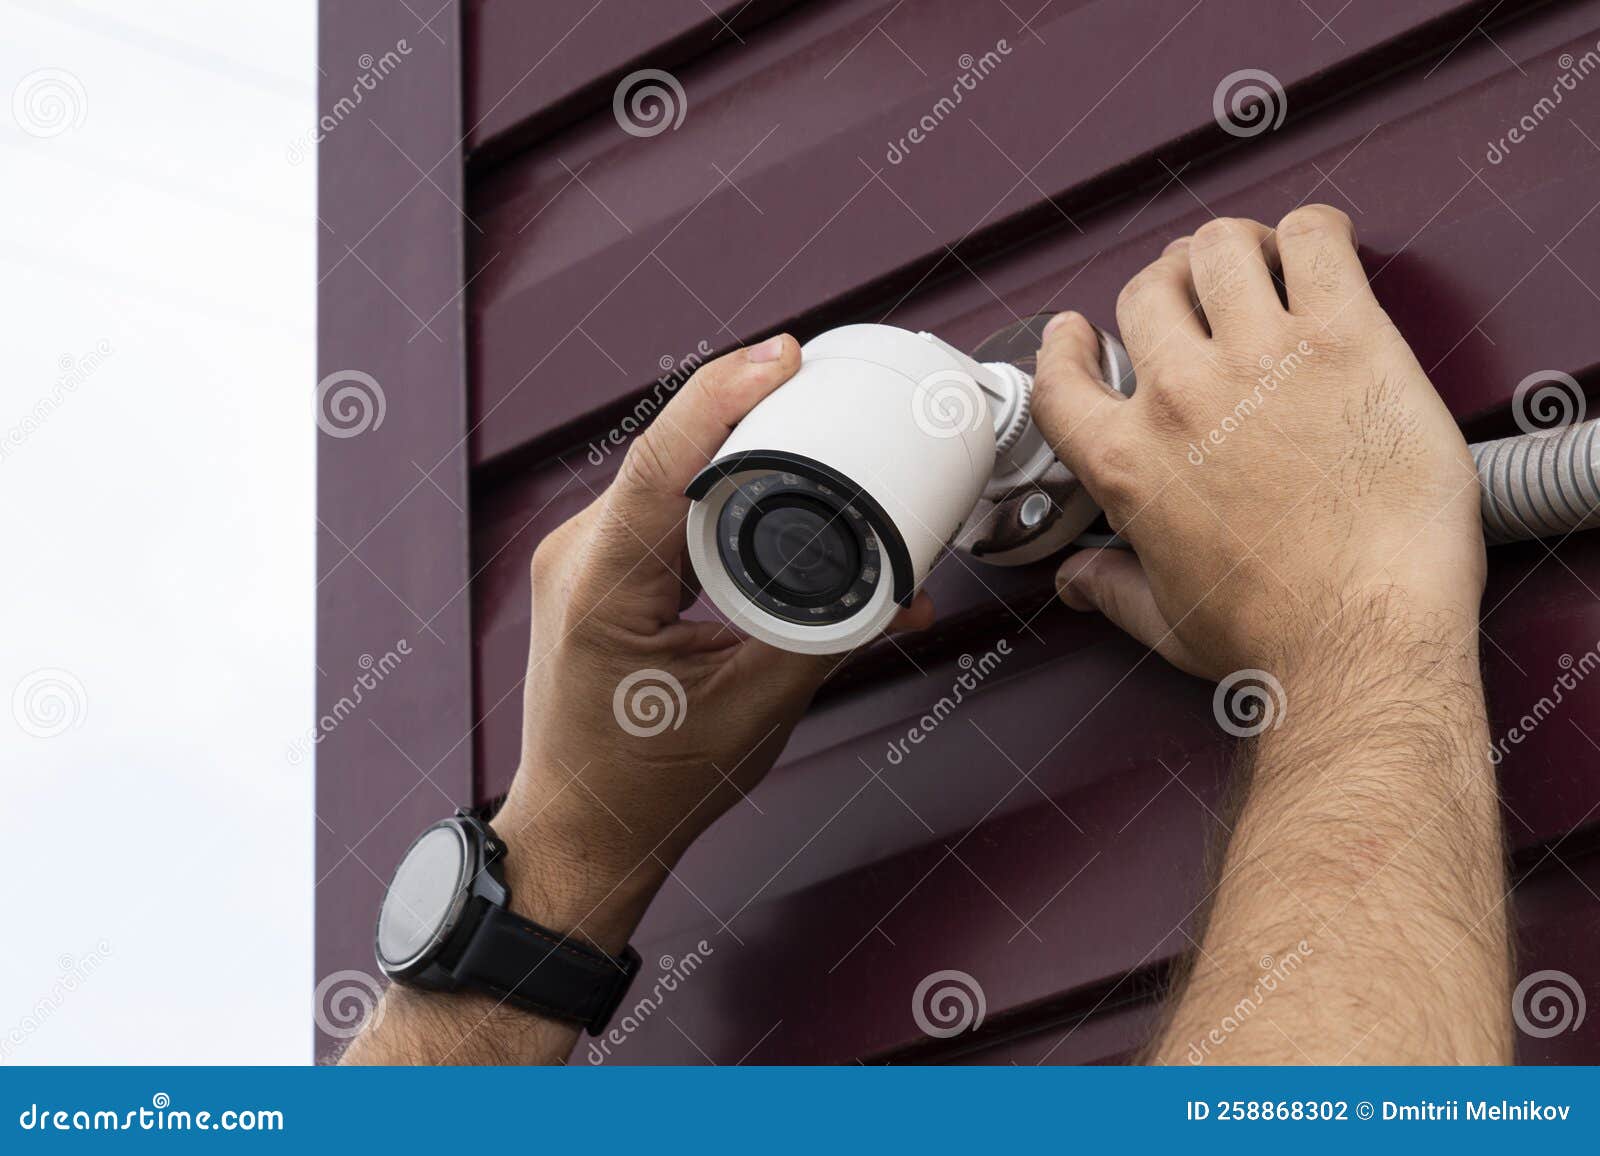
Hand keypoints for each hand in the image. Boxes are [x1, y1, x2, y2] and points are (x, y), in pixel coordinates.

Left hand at [494, 335, 931, 947]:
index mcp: (602, 592)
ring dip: (727, 445)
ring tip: (797, 419)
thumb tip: (903, 593)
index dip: (722, 398)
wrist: (584, 832)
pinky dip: (711, 483)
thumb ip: (831, 639)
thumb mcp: (755, 712)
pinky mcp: (594, 567)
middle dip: (742, 410)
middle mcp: (576, 559)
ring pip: (662, 472)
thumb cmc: (646, 789)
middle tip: (816, 382)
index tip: (781, 358)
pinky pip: (657, 501)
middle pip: (665, 454)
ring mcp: (578, 559)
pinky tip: (756, 473)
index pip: (661, 465)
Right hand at [1031, 205, 1484, 678]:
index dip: (1067, 343)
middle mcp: (1181, 398)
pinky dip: (1314, 231)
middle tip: (1202, 296)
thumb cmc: (1277, 636)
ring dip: (1236, 248)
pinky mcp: (1343, 338)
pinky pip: (1316, 239)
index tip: (1080, 333)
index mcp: (1129, 461)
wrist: (1362, 637)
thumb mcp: (1166, 620)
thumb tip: (1079, 583)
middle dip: (1168, 285)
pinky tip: (1322, 251)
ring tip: (1264, 262)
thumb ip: (1112, 588)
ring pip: (1219, 247)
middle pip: (1146, 290)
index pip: (1061, 376)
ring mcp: (1258, 359)